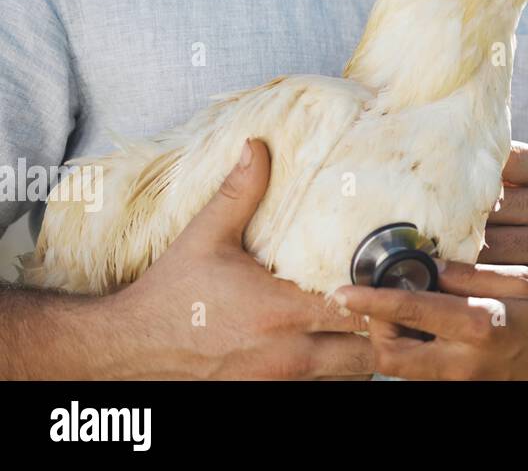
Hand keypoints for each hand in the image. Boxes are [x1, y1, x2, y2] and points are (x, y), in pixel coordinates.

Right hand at [109, 138, 373, 379]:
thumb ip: (239, 192)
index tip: (383, 279)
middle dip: (379, 332)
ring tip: (359, 326)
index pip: (358, 312)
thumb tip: (257, 146)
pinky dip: (330, 373)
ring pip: (346, 378)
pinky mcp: (262, 397)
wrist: (128, 348)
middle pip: (365, 355)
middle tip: (381, 305)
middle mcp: (285, 355)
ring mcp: (276, 383)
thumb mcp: (205, 236)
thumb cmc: (171, 294)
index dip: (378, 298)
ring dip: (358, 355)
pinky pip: (316, 391)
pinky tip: (326, 347)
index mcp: (280, 311)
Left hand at [334, 262, 527, 379]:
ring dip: (394, 343)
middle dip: (375, 329)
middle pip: (390, 356)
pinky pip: (425, 377)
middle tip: (377, 304)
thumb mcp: (521, 281)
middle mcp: (464, 363)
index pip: (408, 312)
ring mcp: (464, 385)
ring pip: (403, 371)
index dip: (369, 301)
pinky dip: (417, 356)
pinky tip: (429, 335)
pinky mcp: (466, 394)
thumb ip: (470, 274)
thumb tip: (427, 262)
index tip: (341, 291)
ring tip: (403, 316)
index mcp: (478, 325)